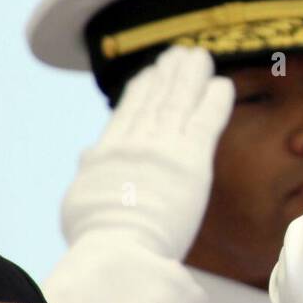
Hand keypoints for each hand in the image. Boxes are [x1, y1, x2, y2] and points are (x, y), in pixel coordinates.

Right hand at [60, 46, 234, 259]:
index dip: (141, 89)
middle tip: (179, 54)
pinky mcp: (190, 159)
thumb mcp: (80, 199)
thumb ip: (91, 170)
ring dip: (190, 76)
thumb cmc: (98, 237)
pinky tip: (222, 84)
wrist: (118, 248)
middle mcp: (134, 143)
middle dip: (168, 74)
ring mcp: (163, 148)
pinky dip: (214, 100)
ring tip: (198, 56)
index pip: (128, 113)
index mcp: (107, 154)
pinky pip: (206, 121)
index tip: (150, 74)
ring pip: (179, 101)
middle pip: (155, 99)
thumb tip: (86, 153)